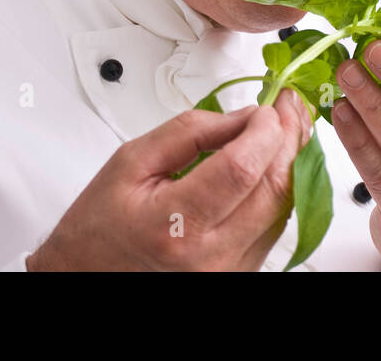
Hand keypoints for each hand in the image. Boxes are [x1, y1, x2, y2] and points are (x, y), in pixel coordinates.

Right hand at [26, 88, 311, 270]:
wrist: (89, 272)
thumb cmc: (102, 223)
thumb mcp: (133, 160)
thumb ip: (191, 132)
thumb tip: (243, 117)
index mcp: (175, 226)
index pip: (241, 170)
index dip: (264, 131)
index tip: (267, 107)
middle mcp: (209, 257)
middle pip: (274, 190)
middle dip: (288, 140)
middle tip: (290, 106)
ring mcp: (228, 271)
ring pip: (283, 209)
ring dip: (291, 163)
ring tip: (287, 128)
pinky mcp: (239, 274)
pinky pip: (274, 227)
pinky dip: (279, 190)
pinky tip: (275, 163)